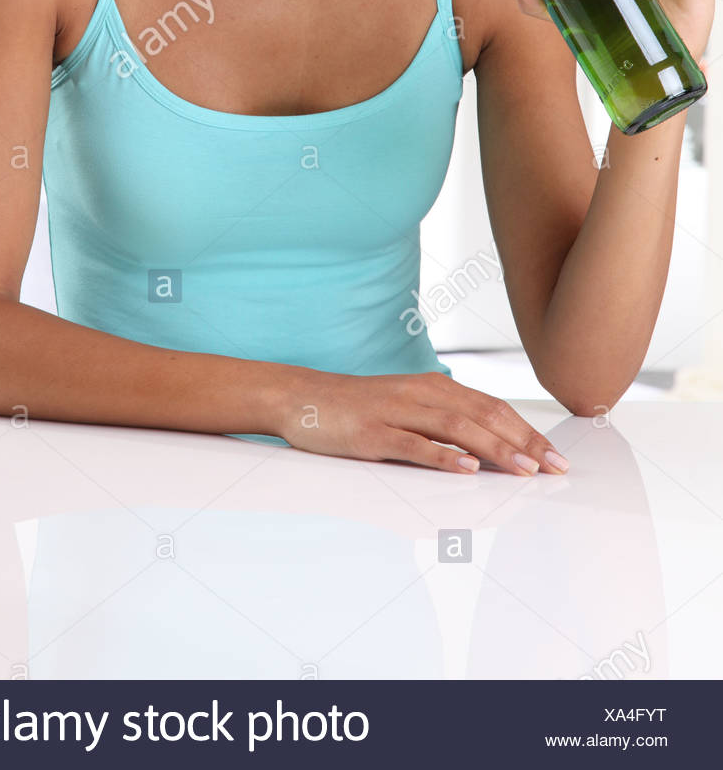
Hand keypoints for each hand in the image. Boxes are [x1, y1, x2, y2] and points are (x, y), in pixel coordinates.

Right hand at [278, 368, 570, 475]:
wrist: (301, 396)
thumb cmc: (358, 408)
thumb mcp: (406, 408)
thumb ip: (443, 424)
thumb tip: (486, 452)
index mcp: (433, 387)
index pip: (492, 407)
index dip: (527, 431)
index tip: (556, 456)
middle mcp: (421, 394)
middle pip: (483, 415)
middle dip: (524, 442)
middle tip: (554, 467)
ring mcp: (396, 412)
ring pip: (456, 428)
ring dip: (495, 449)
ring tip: (525, 469)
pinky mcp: (372, 433)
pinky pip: (413, 444)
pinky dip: (443, 457)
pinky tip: (466, 469)